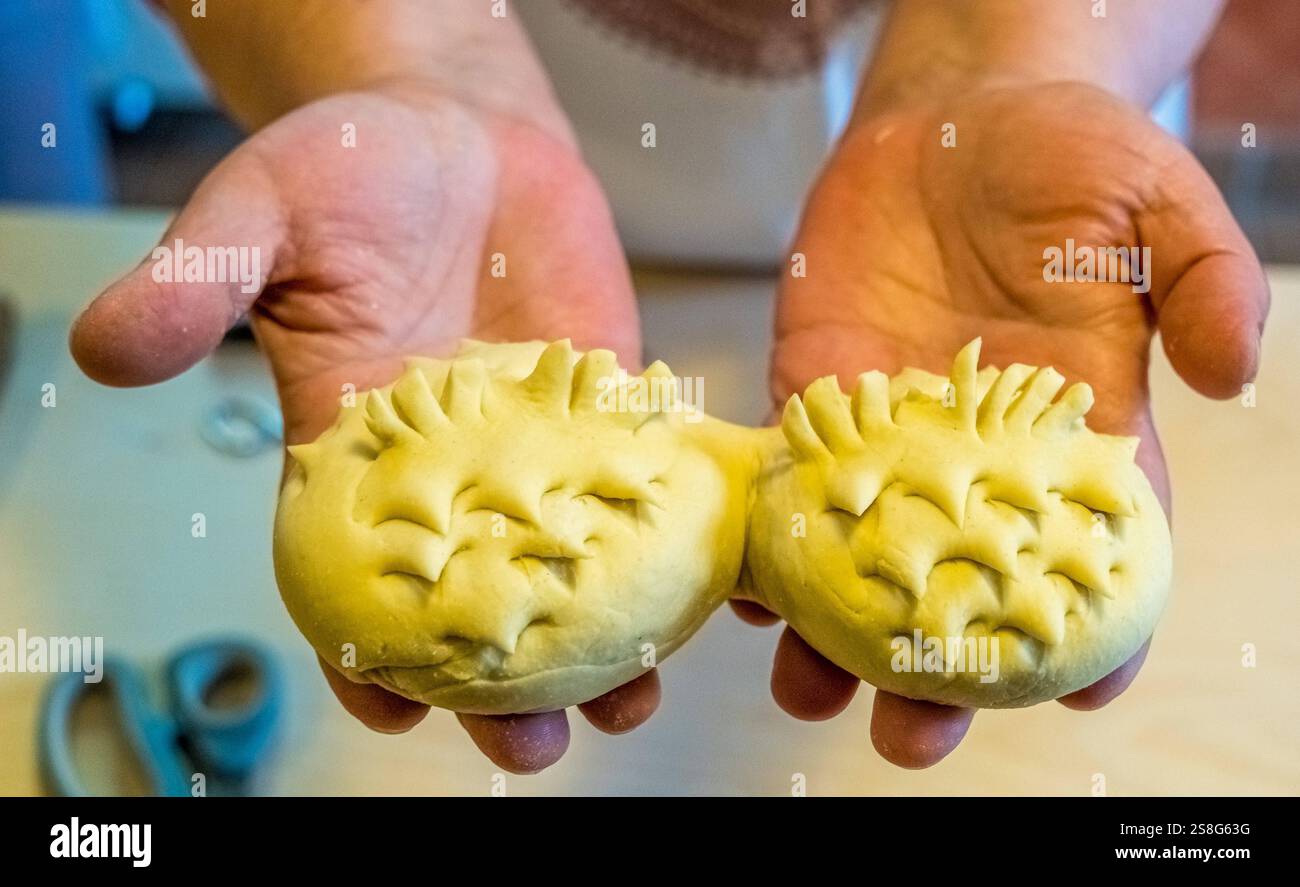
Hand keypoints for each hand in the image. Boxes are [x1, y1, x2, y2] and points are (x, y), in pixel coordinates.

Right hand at [70, 84, 656, 773]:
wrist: (457, 126)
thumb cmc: (347, 168)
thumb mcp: (258, 213)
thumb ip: (196, 281)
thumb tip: (104, 348)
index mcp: (352, 448)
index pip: (352, 576)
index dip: (364, 651)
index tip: (392, 709)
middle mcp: (450, 466)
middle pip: (474, 598)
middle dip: (500, 681)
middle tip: (533, 749)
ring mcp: (539, 442)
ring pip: (569, 563)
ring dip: (601, 636)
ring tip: (632, 696)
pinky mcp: (611, 404)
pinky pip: (645, 482)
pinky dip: (674, 537)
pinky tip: (704, 592)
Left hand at [756, 81, 1268, 766]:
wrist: (952, 118)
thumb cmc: (1065, 157)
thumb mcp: (1154, 198)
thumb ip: (1202, 275)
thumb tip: (1233, 372)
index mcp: (1073, 430)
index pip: (1090, 549)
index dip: (1094, 628)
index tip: (1083, 696)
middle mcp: (975, 454)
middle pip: (960, 583)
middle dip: (938, 667)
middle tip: (912, 737)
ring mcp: (887, 434)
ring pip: (862, 558)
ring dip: (834, 632)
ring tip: (810, 691)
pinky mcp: (812, 399)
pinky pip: (787, 486)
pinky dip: (766, 542)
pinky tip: (744, 594)